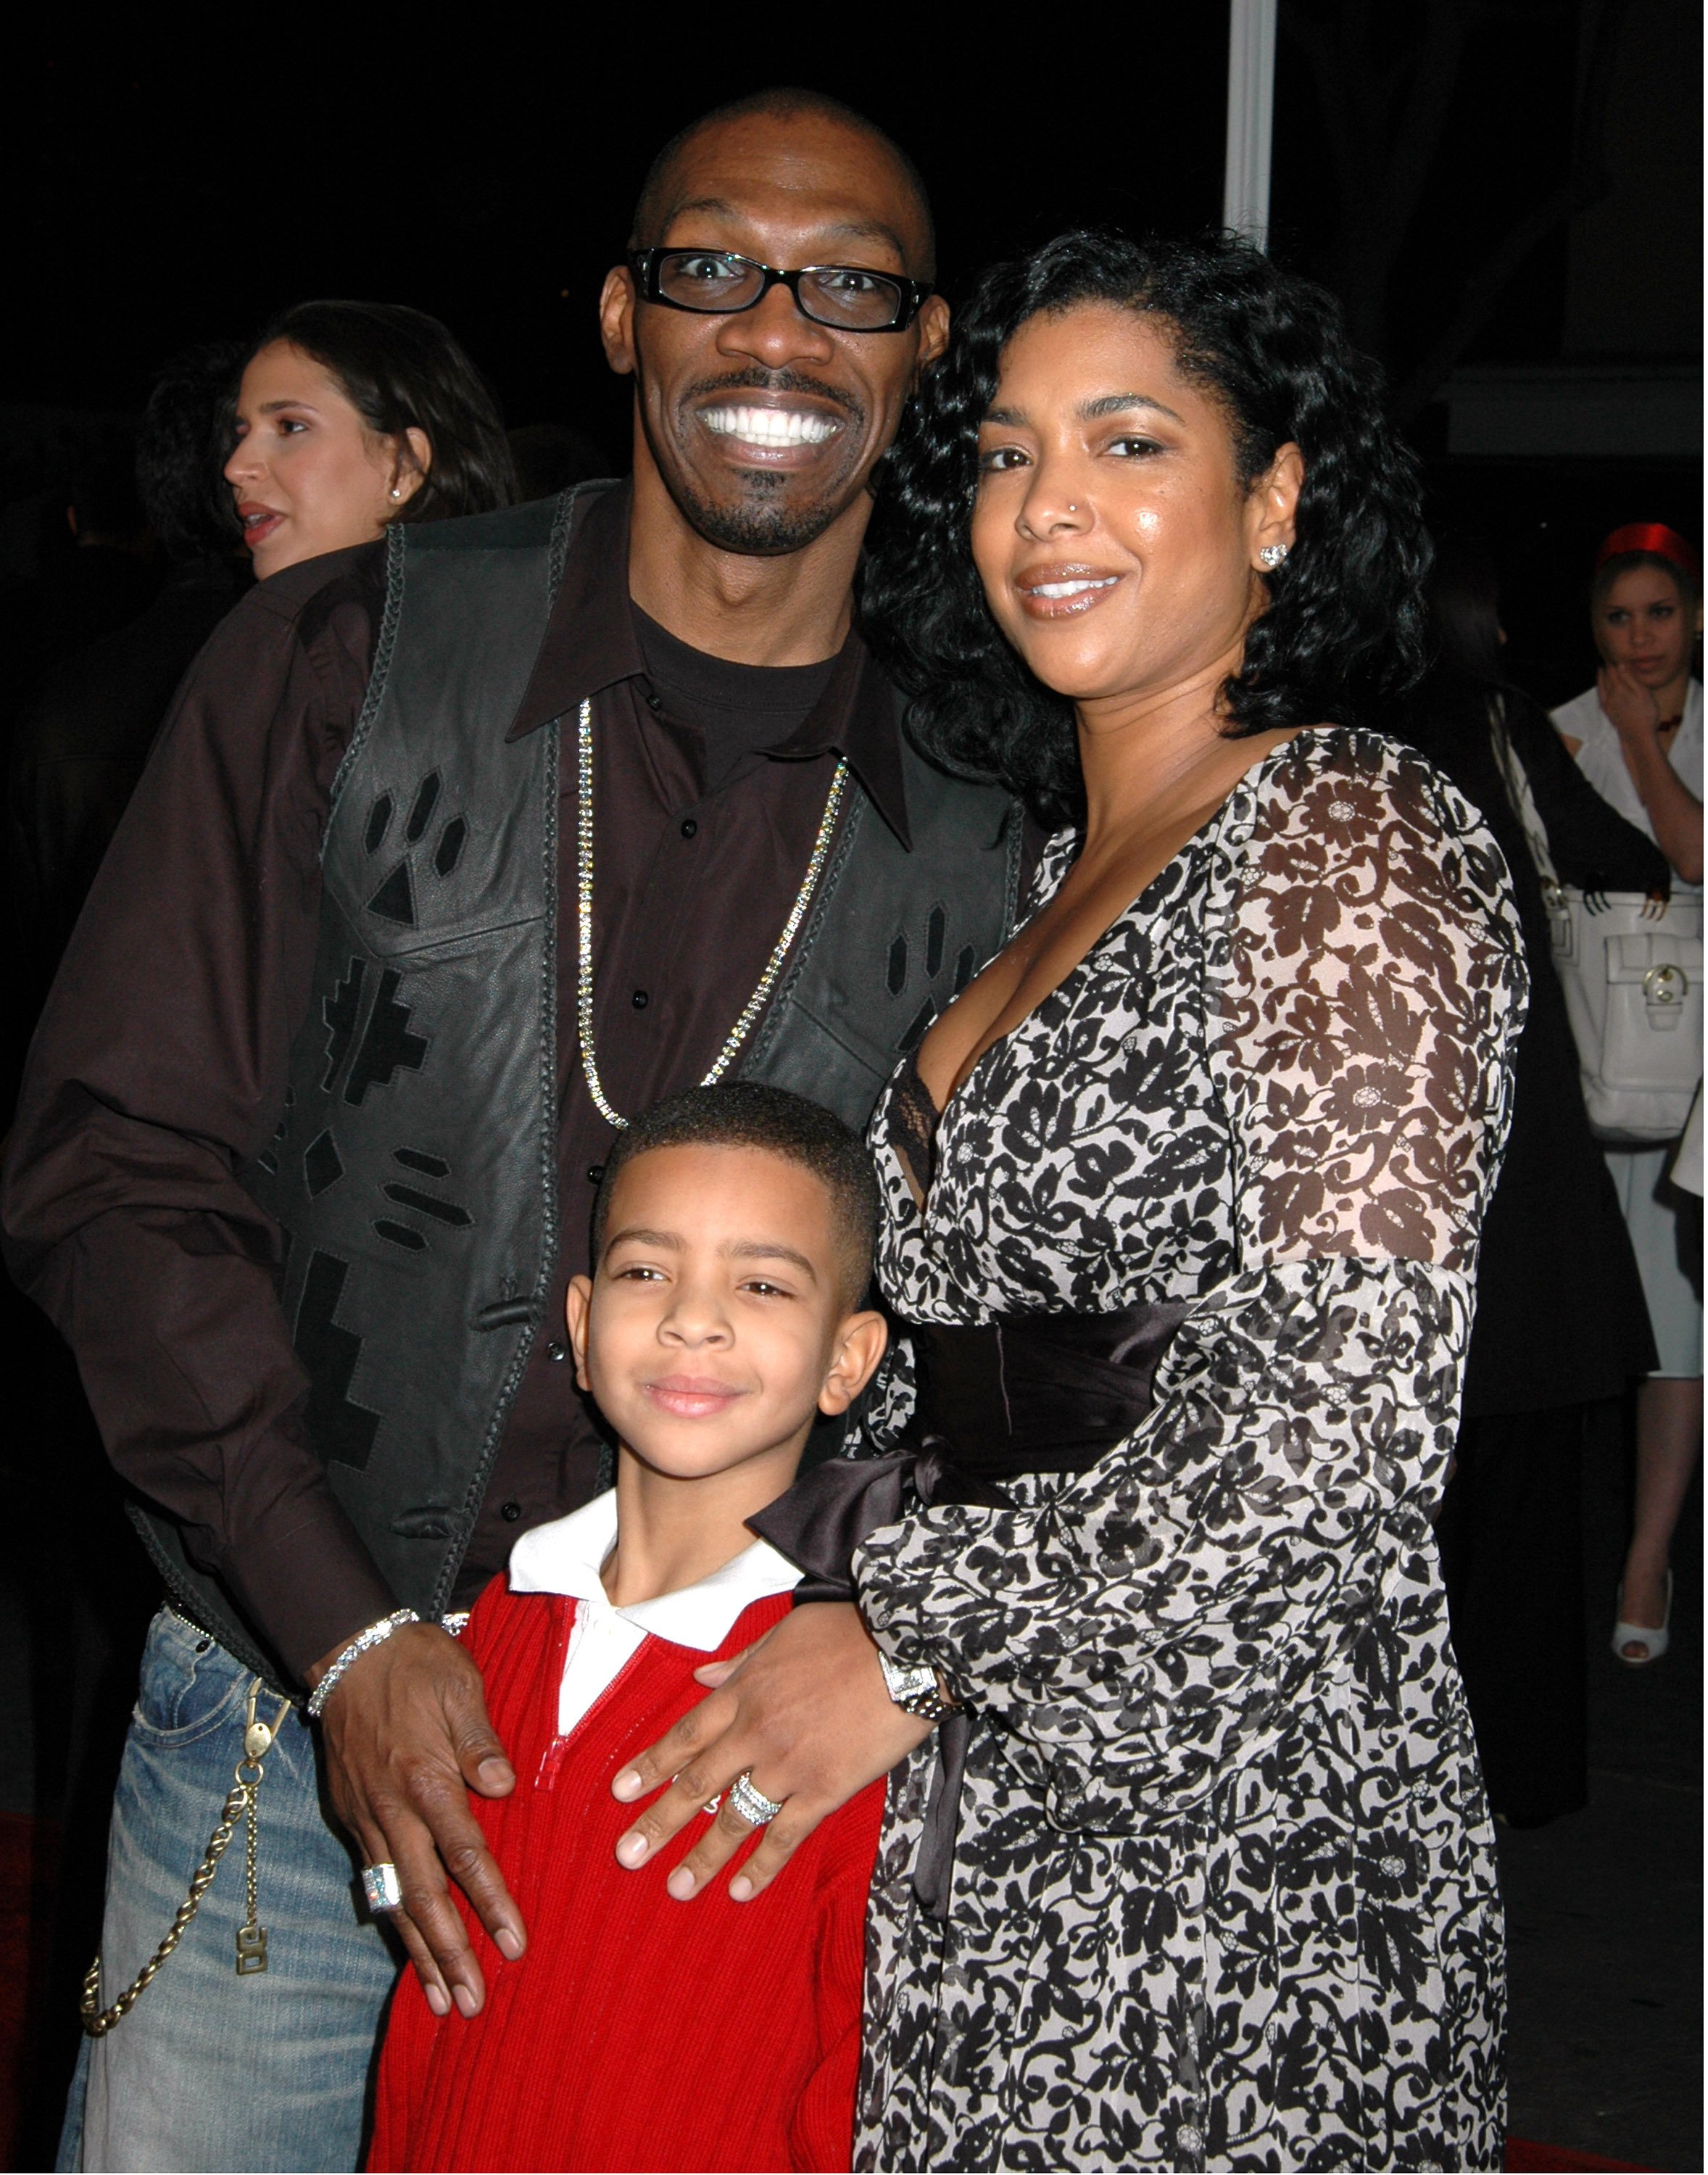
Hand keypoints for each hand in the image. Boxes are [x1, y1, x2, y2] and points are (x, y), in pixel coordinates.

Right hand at [315, 1622, 522, 2016]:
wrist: (348, 1651)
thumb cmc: (416, 1664)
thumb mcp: (459, 1687)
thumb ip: (482, 1741)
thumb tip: (505, 1788)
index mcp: (426, 1780)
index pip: (465, 1856)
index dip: (490, 1904)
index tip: (513, 1944)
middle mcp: (392, 1811)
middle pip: (423, 1898)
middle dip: (450, 1954)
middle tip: (473, 2002)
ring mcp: (367, 1819)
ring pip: (393, 1900)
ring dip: (418, 1953)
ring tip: (442, 2000)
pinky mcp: (352, 1817)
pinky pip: (375, 1881)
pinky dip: (391, 1920)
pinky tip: (407, 1948)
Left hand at [609, 1602, 931, 1901]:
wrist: (906, 1649)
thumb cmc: (850, 1631)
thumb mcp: (784, 1633)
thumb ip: (740, 1661)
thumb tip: (701, 1677)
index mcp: (743, 1692)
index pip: (684, 1736)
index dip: (650, 1767)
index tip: (620, 1794)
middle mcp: (756, 1732)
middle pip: (697, 1783)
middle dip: (659, 1822)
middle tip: (627, 1856)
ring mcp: (789, 1765)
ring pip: (735, 1817)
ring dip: (703, 1856)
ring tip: (677, 1887)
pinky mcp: (825, 1789)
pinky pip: (785, 1834)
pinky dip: (762, 1865)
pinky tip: (741, 1890)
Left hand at [1599, 661, 1662, 745]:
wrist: (1638, 736)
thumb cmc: (1646, 714)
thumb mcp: (1642, 693)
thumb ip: (1630, 679)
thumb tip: (1620, 665)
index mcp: (1619, 688)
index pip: (1613, 671)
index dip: (1613, 663)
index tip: (1613, 654)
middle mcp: (1610, 696)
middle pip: (1606, 678)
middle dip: (1606, 668)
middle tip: (1606, 659)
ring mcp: (1608, 705)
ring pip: (1601, 687)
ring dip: (1600, 678)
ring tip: (1600, 670)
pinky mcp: (1609, 713)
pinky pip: (1601, 698)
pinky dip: (1600, 690)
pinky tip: (1600, 688)